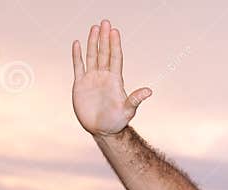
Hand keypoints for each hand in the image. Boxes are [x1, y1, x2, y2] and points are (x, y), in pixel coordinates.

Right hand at [72, 19, 151, 136]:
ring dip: (92, 42)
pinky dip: (77, 55)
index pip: (116, 58)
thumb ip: (136, 99)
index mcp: (116, 80)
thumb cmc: (117, 121)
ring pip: (92, 56)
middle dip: (105, 38)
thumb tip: (149, 91)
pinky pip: (78, 66)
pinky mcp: (80, 84)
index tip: (115, 31)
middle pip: (104, 53)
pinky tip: (77, 43)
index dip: (115, 44)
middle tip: (105, 22)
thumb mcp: (128, 110)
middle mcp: (104, 76)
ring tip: (94, 28)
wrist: (102, 129)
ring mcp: (92, 79)